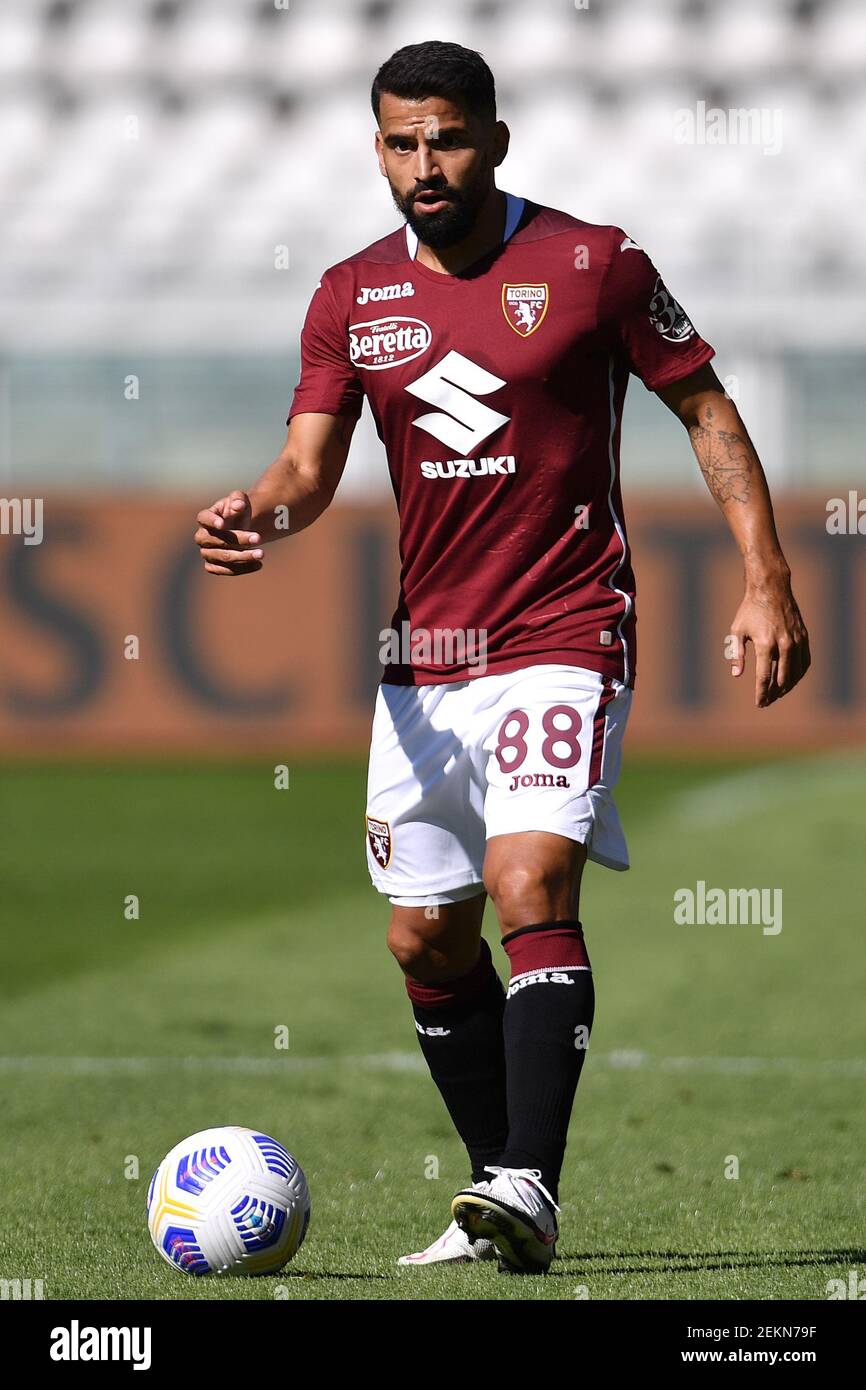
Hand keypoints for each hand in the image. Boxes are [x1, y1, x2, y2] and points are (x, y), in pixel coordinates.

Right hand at [194, 490, 263, 575]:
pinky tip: (258, 564)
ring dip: (243, 556)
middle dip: (239, 540)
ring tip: (262, 553)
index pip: (204, 518)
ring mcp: (207, 553)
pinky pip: (226, 570)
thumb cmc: (238, 511)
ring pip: (223, 558)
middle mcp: (202, 537)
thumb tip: (238, 506)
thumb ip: (238, 500)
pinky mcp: (213, 566)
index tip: (222, 524)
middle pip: (217, 541)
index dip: (211, 521)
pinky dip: (243, 568)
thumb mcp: (240, 501)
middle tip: (259, 538)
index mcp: (205, 518)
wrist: (241, 528)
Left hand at [727, 579, 810, 706]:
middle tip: (767, 701)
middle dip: (774, 694)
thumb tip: (737, 675)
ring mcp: (796, 641)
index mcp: (765, 644)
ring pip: (796, 672)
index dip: (762, 693)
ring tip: (778, 693)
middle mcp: (783, 644)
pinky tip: (792, 679)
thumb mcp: (737, 631)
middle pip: (782, 679)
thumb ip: (736, 654)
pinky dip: (799, 673)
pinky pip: (805, 661)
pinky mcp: (804, 637)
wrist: (771, 589)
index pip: (764, 677)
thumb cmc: (750, 610)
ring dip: (787, 686)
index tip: (759, 703)